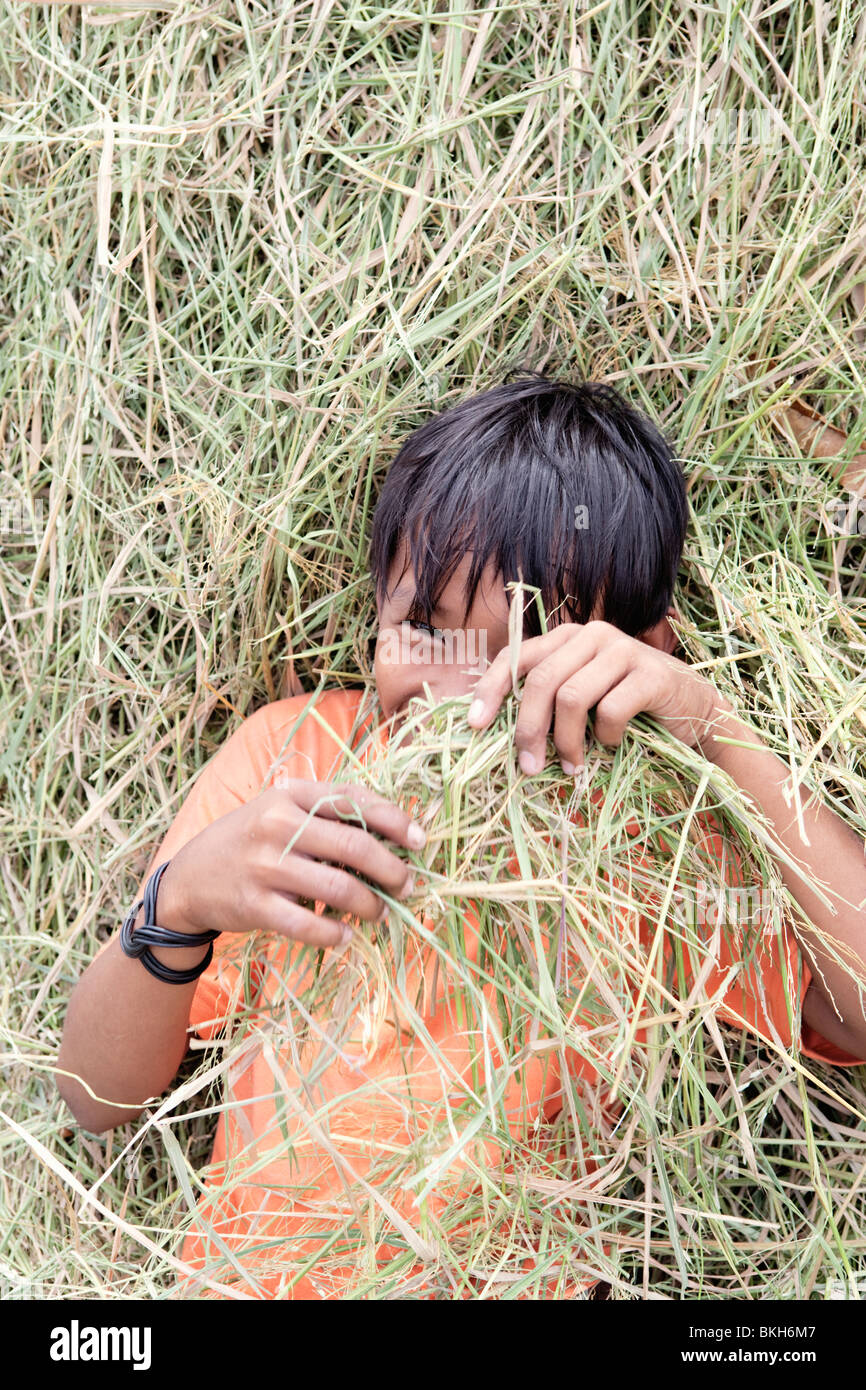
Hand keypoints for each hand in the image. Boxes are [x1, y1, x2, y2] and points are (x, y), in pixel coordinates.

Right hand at [155, 780, 425, 949]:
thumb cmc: (251, 840)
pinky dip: (334, 934)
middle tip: (407, 887)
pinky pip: (308, 924)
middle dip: (392, 870)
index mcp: (290, 794)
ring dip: (369, 906)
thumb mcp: (281, 811)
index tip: (420, 841)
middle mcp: (277, 824)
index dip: (395, 821)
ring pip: (338, 888)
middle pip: (355, 847)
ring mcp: (264, 866)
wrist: (188, 879)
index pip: (354, 800)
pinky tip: (345, 936)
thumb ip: (327, 814)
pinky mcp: (254, 905)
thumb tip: (393, 833)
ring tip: (378, 914)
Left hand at [466, 620, 731, 773]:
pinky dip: (605, 738)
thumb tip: (495, 728)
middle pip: (541, 681)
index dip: (491, 689)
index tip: (475, 724)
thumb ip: (548, 698)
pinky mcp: (651, 674)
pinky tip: (612, 745)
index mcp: (569, 637)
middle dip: (528, 729)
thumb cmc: (628, 707)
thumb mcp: (582, 696)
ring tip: (572, 766)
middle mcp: (593, 634)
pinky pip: (610, 710)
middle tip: (527, 766)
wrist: (693, 711)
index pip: (517, 656)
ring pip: (571, 697)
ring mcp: (623, 650)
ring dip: (566, 741)